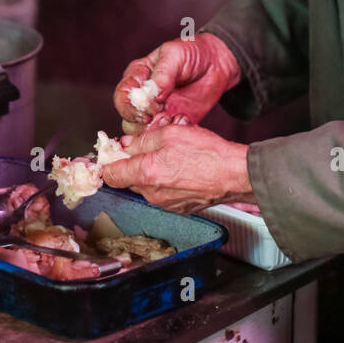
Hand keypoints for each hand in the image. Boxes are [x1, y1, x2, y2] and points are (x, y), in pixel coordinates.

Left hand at [101, 123, 252, 212]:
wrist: (234, 175)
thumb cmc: (207, 153)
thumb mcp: (171, 134)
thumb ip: (142, 140)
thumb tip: (125, 145)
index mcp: (145, 174)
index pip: (110, 175)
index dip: (109, 162)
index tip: (111, 154)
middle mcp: (152, 194)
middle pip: (128, 181)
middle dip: (132, 165)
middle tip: (145, 147)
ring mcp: (165, 204)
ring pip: (146, 187)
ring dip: (150, 173)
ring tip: (169, 157)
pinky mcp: (178, 209)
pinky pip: (162, 194)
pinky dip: (165, 182)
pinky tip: (180, 169)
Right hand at [113, 32, 239, 133]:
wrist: (216, 65)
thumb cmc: (192, 53)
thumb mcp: (175, 55)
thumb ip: (162, 73)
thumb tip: (152, 94)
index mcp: (137, 77)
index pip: (122, 96)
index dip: (131, 105)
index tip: (149, 107)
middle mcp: (142, 96)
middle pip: (128, 118)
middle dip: (144, 122)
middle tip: (164, 115)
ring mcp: (156, 112)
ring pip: (142, 132)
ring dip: (157, 130)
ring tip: (176, 118)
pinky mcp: (171, 123)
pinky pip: (163, 137)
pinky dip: (172, 134)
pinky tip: (185, 121)